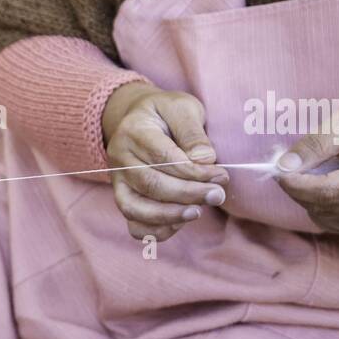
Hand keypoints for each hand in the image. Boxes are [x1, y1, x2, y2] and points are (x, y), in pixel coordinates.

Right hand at [101, 83, 228, 240]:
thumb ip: (193, 133)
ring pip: (136, 208)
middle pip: (151, 185)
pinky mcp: (123, 198)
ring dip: (170, 215)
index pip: (163, 158)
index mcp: (133, 131)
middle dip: (188, 194)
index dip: (193, 172)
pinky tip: (180, 223)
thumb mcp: (183, 108)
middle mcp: (119, 158)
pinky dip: (155, 231)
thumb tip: (205, 161)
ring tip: (197, 212)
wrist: (139, 119)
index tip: (220, 176)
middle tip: (217, 195)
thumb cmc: (166, 114)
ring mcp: (117, 181)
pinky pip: (133, 225)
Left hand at [276, 109, 338, 236]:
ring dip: (308, 195)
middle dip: (298, 187)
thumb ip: (318, 141)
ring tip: (321, 172)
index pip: (329, 191)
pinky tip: (329, 186)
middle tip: (292, 167)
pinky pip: (327, 221)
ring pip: (320, 214)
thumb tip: (285, 164)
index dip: (298, 184)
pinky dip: (318, 204)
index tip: (280, 170)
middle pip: (322, 205)